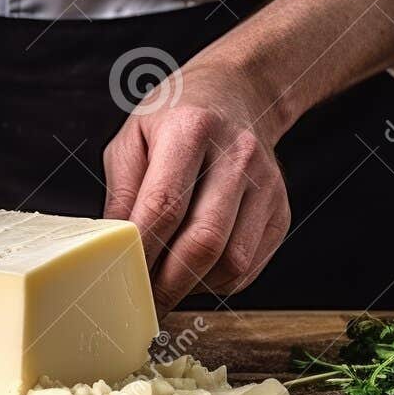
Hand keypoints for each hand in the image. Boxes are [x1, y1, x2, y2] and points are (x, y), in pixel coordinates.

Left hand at [103, 55, 289, 314]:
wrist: (238, 92)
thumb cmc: (176, 116)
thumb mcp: (133, 137)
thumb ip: (121, 192)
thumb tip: (113, 249)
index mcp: (191, 129)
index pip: (164, 205)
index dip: (140, 251)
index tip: (118, 278)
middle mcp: (236, 155)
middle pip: (203, 240)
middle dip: (168, 283)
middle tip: (141, 302)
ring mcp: (265, 184)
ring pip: (231, 261)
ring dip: (194, 287)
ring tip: (166, 287)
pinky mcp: (280, 209)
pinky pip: (249, 266)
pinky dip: (218, 283)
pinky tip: (195, 275)